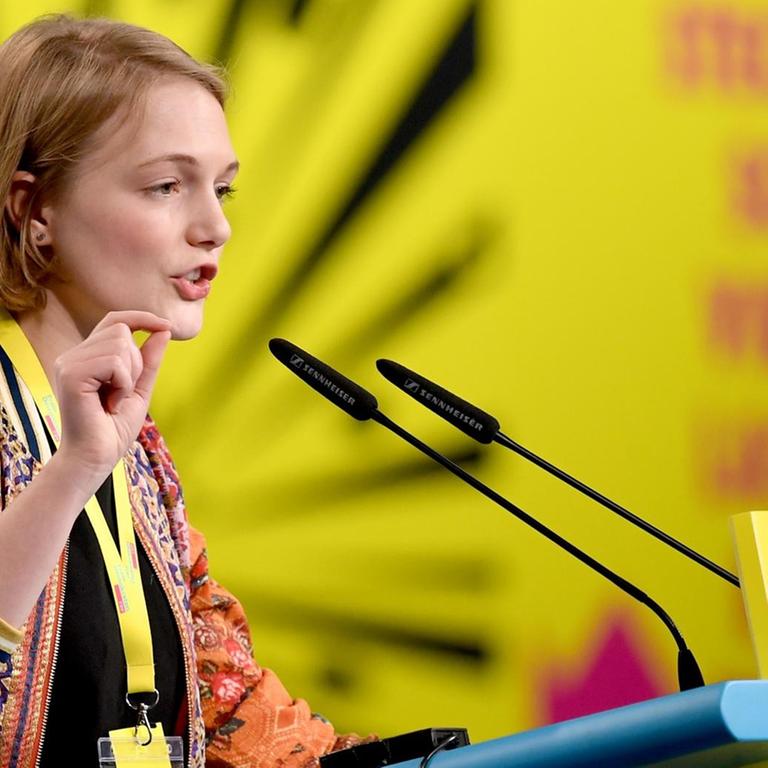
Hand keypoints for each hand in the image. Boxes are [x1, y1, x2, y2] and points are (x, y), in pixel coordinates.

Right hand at [53, 311, 170, 481]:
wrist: (96, 458)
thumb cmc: (113, 429)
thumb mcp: (139, 388)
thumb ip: (149, 360)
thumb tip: (163, 330)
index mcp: (87, 357)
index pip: (114, 320)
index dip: (141, 317)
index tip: (165, 326)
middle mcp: (73, 355)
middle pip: (121, 330)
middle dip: (136, 361)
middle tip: (123, 392)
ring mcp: (69, 363)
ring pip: (119, 343)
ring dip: (129, 375)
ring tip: (115, 400)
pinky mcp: (70, 374)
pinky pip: (114, 361)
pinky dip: (123, 383)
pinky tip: (110, 403)